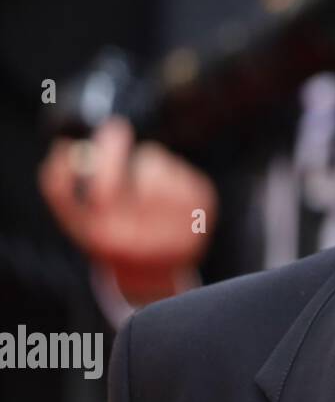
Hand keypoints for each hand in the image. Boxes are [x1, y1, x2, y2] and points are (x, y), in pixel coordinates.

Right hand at [39, 116, 218, 302]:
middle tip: (113, 130)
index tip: (73, 143)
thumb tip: (70, 147)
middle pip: (123, 175)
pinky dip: (168, 172)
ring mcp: (174, 219)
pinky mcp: (200, 205)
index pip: (91, 193)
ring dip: (145, 161)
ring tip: (144, 182)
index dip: (73, 165)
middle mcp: (140, 232)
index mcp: (107, 237)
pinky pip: (178, 169)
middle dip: (114, 145)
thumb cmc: (115, 237)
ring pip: (155, 163)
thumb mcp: (84, 224)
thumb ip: (68, 190)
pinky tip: (166, 194)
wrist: (158, 272)